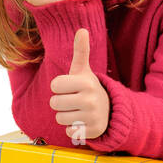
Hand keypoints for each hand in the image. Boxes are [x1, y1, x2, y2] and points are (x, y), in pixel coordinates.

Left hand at [48, 29, 110, 143]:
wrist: (109, 109)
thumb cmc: (87, 88)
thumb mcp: (83, 70)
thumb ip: (80, 51)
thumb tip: (82, 29)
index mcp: (86, 82)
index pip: (54, 86)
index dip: (59, 87)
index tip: (70, 87)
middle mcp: (90, 100)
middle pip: (54, 103)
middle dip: (60, 103)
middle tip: (73, 100)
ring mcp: (92, 117)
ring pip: (59, 119)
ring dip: (66, 116)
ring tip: (78, 110)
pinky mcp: (93, 132)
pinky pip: (68, 132)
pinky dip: (73, 129)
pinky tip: (83, 122)